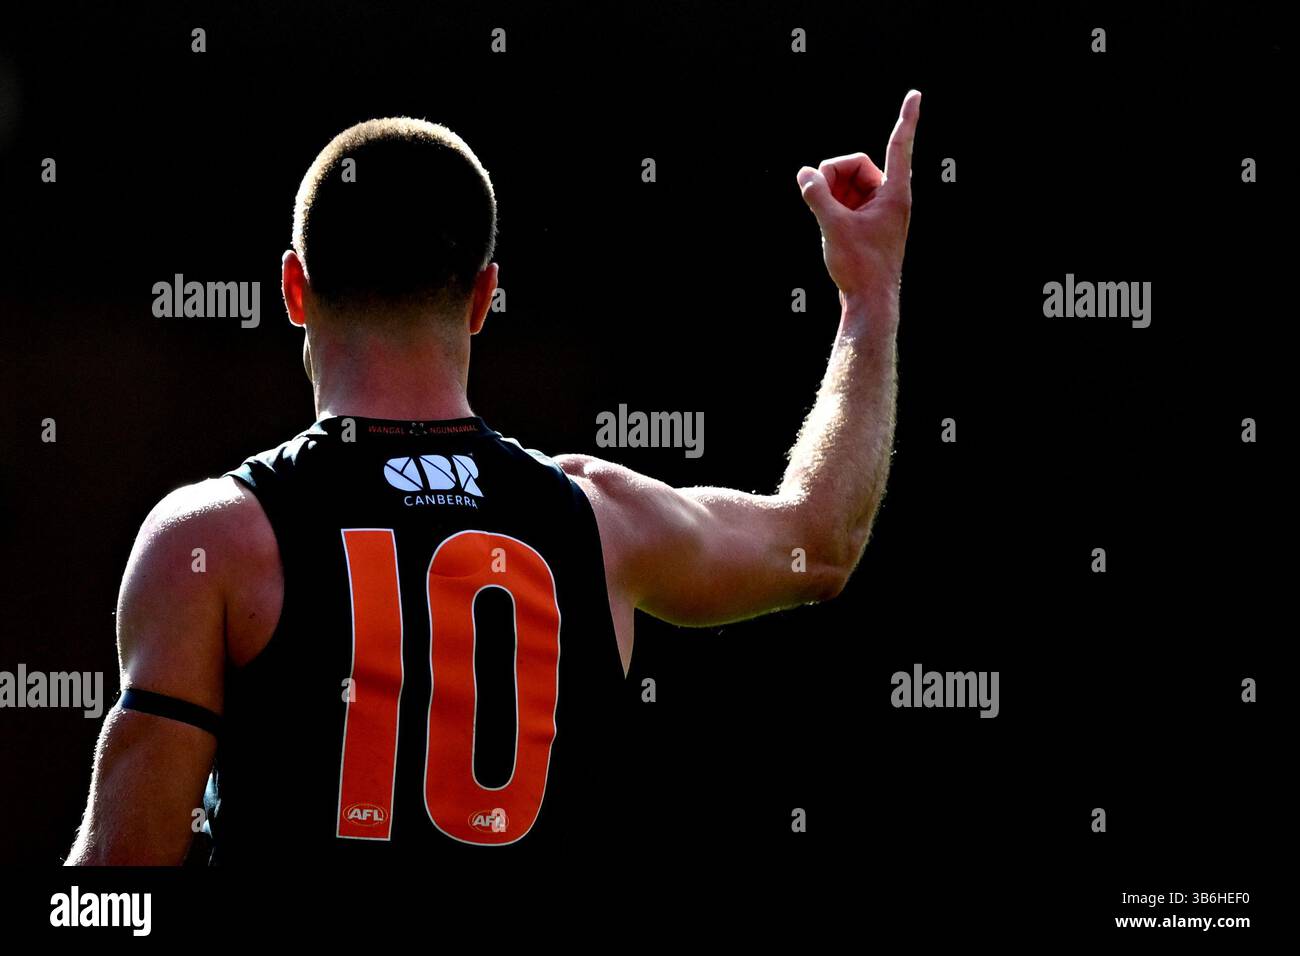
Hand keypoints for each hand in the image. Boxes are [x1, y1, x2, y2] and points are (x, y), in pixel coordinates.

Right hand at [797, 90, 920, 302]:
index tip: (915, 94)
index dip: (906, 118)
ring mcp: (878, 211)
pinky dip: (831, 206)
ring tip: (823, 217)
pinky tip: (826, 224)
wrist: (870, 301)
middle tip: (815, 195)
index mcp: (894, 193)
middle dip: (831, 176)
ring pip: (847, 184)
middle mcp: (890, 198)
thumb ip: (816, 196)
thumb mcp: (833, 227)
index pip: (899, 146)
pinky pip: (845, 201)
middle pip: (856, 165)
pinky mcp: (867, 224)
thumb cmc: (861, 266)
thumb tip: (804, 173)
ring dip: (829, 193)